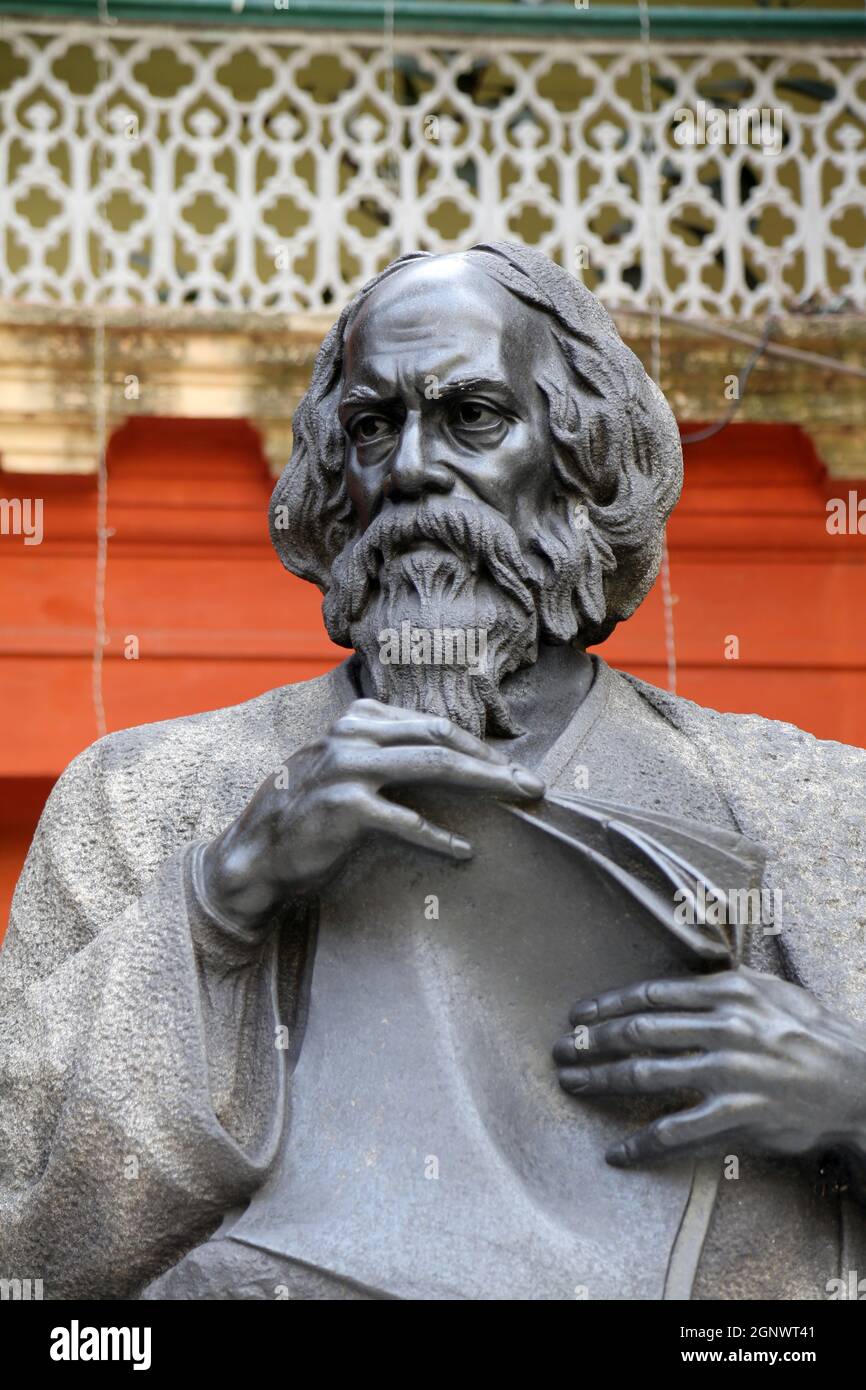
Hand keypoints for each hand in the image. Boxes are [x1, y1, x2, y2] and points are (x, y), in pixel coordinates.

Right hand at [200, 697, 543, 932]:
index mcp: (355, 720)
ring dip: (484, 783)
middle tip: (531, 784)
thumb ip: (380, 752)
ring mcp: (347, 769)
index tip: (508, 767)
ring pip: (433, 767)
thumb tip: (445, 759)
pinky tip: (464, 851)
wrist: (252, 855)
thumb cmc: (302, 815)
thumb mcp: (338, 767)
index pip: (431, 724)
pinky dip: (441, 837)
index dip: (476, 745)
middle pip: (440, 739)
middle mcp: (352, 736)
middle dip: (493, 760)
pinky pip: (407, 821)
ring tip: (518, 800)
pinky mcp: (344, 809)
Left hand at [553, 966, 865, 1167]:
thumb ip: (722, 985)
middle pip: (637, 1032)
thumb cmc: (810, 1035)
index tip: (577, 1016)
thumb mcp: (771, 992)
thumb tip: (674, 984)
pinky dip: (640, 1144)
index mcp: (728, 993)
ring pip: (645, 1076)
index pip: (650, 995)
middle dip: (591, 1042)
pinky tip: (617, 1152)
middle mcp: (724, 1028)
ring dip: (600, 1081)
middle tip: (561, 1051)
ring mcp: (729, 1073)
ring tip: (572, 1084)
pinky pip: (675, 1132)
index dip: (606, 1006)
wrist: (855, 1085)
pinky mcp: (738, 1117)